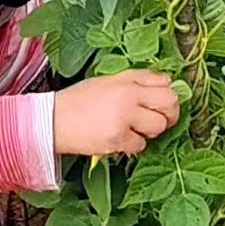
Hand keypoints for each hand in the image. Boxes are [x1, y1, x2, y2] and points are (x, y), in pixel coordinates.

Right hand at [52, 70, 179, 156]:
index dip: (170, 95)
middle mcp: (128, 98)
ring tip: (133, 128)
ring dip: (150, 131)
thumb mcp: (109, 80)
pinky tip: (119, 138)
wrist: (53, 120)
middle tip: (159, 119)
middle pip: (169, 105)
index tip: (164, 103)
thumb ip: (138, 79)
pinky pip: (140, 146)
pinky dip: (133, 145)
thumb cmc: (81, 99)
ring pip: (158, 128)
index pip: (166, 85)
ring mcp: (123, 120)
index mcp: (127, 81)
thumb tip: (168, 82)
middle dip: (169, 115)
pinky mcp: (116, 140)